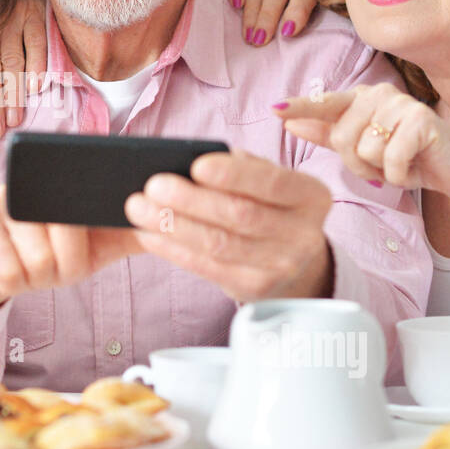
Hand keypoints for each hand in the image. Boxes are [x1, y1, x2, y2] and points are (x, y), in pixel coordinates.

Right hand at [0, 184, 143, 325]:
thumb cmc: (52, 251)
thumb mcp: (97, 245)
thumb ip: (131, 232)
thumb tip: (170, 225)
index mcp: (65, 183)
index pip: (80, 216)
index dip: (77, 244)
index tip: (73, 259)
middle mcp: (33, 183)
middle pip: (59, 246)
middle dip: (57, 267)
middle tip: (49, 262)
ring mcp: (1, 200)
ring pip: (34, 263)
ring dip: (34, 277)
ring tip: (30, 265)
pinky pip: (6, 275)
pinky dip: (13, 283)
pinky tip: (11, 268)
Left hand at [123, 150, 333, 299]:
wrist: (292, 261)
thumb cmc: (269, 207)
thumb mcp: (268, 182)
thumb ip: (239, 167)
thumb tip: (188, 159)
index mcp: (311, 196)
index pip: (272, 182)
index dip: (234, 174)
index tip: (196, 165)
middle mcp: (303, 234)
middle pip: (241, 215)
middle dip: (192, 200)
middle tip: (152, 186)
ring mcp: (281, 266)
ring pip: (220, 244)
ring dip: (174, 225)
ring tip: (139, 209)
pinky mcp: (255, 289)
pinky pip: (208, 269)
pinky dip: (174, 250)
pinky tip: (148, 235)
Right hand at [224, 0, 318, 46]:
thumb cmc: (299, 7)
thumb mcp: (312, 10)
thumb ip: (307, 17)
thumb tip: (293, 36)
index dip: (296, 11)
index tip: (287, 32)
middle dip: (267, 16)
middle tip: (260, 40)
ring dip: (250, 12)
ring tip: (248, 35)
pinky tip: (236, 4)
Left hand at [272, 82, 449, 206]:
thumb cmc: (408, 159)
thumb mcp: (364, 150)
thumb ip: (328, 134)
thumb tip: (290, 122)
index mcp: (361, 99)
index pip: (324, 104)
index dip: (301, 109)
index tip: (274, 110)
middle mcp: (378, 94)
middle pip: (341, 138)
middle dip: (358, 164)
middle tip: (382, 165)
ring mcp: (400, 104)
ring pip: (364, 151)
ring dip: (380, 170)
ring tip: (400, 164)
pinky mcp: (420, 120)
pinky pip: (389, 159)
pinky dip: (399, 174)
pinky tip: (414, 167)